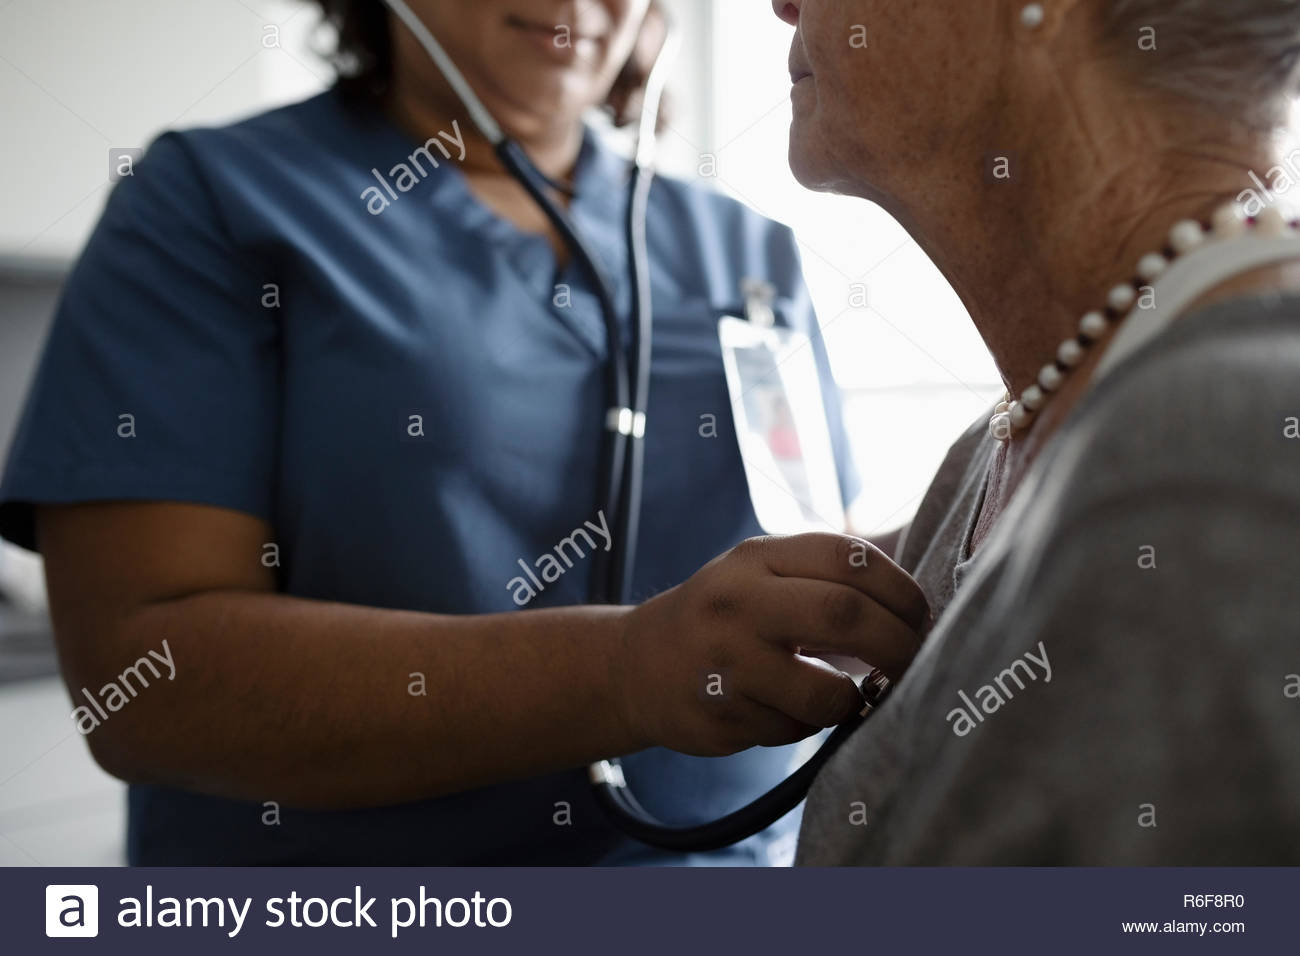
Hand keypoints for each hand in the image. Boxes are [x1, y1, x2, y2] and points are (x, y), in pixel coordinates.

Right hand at [615, 533, 929, 756]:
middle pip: (846, 615)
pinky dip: (807, 726)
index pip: (850, 558)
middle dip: (898, 646)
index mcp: (757, 557)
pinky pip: (793, 731)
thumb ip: (825, 577)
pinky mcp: (719, 716)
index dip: (902, 590)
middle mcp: (738, 602)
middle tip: (914, 664)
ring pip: (825, 693)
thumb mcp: (760, 573)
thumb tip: (918, 607)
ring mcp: (725, 662)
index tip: (920, 617)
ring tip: (844, 696)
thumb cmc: (724, 616)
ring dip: (850, 701)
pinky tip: (784, 709)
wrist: (635, 665)